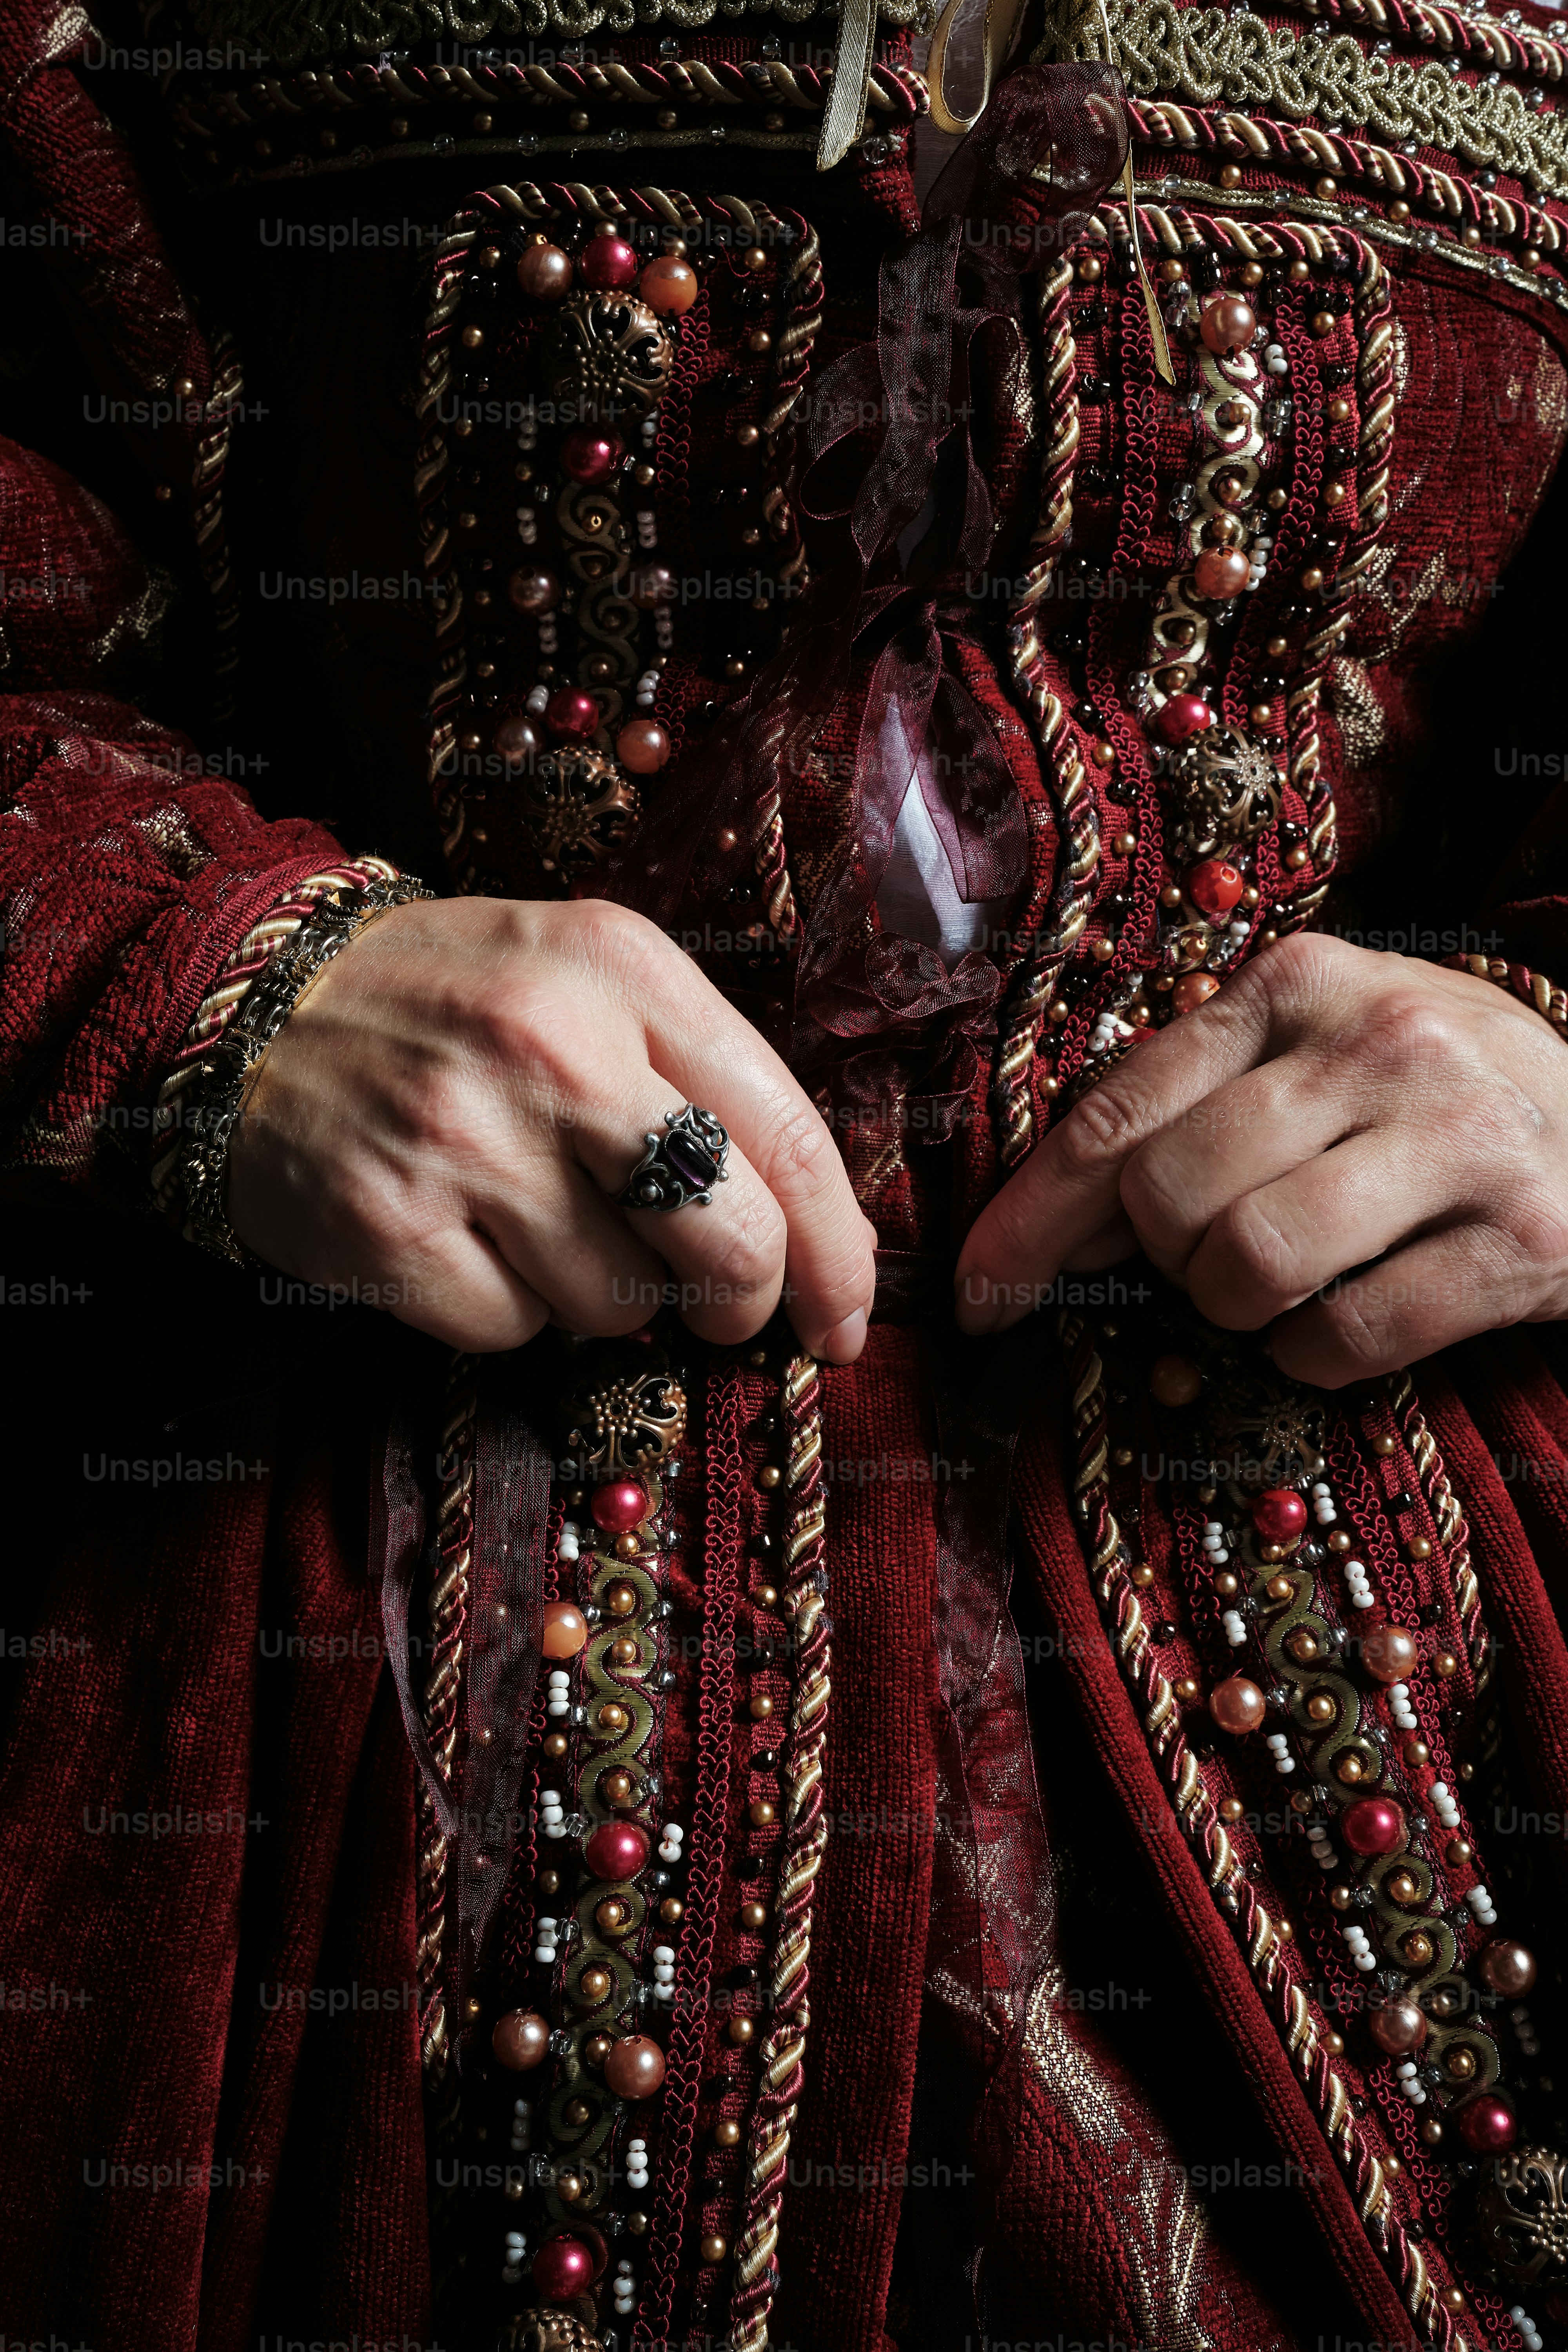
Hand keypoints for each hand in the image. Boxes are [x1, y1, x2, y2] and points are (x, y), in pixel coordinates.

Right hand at [228, 895, 875, 1358]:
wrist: (253, 1008)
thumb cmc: (452, 1006)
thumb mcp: (590, 983)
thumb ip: (704, 1081)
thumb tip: (813, 1238)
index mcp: (626, 972)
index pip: (790, 1137)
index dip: (840, 1254)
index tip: (844, 1317)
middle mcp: (554, 1050)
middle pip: (729, 1239)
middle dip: (741, 1301)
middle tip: (720, 1312)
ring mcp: (467, 1142)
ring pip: (620, 1305)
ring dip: (602, 1296)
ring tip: (536, 1221)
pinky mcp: (393, 1229)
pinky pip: (515, 1332)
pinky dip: (510, 1312)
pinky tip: (468, 1243)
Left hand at [954, 934, 1567, 1384]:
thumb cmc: (1430, 1094)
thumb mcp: (1314, 1051)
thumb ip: (1192, 1106)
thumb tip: (1052, 1231)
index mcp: (1297, 985)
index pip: (1116, 1113)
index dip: (1028, 1220)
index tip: (978, 1293)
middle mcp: (1378, 1044)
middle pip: (1170, 1195)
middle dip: (1163, 1258)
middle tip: (1207, 1262)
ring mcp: (1458, 1139)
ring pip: (1250, 1264)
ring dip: (1236, 1310)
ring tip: (1282, 1286)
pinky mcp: (1523, 1243)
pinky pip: (1346, 1336)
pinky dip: (1317, 1355)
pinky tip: (1348, 1320)